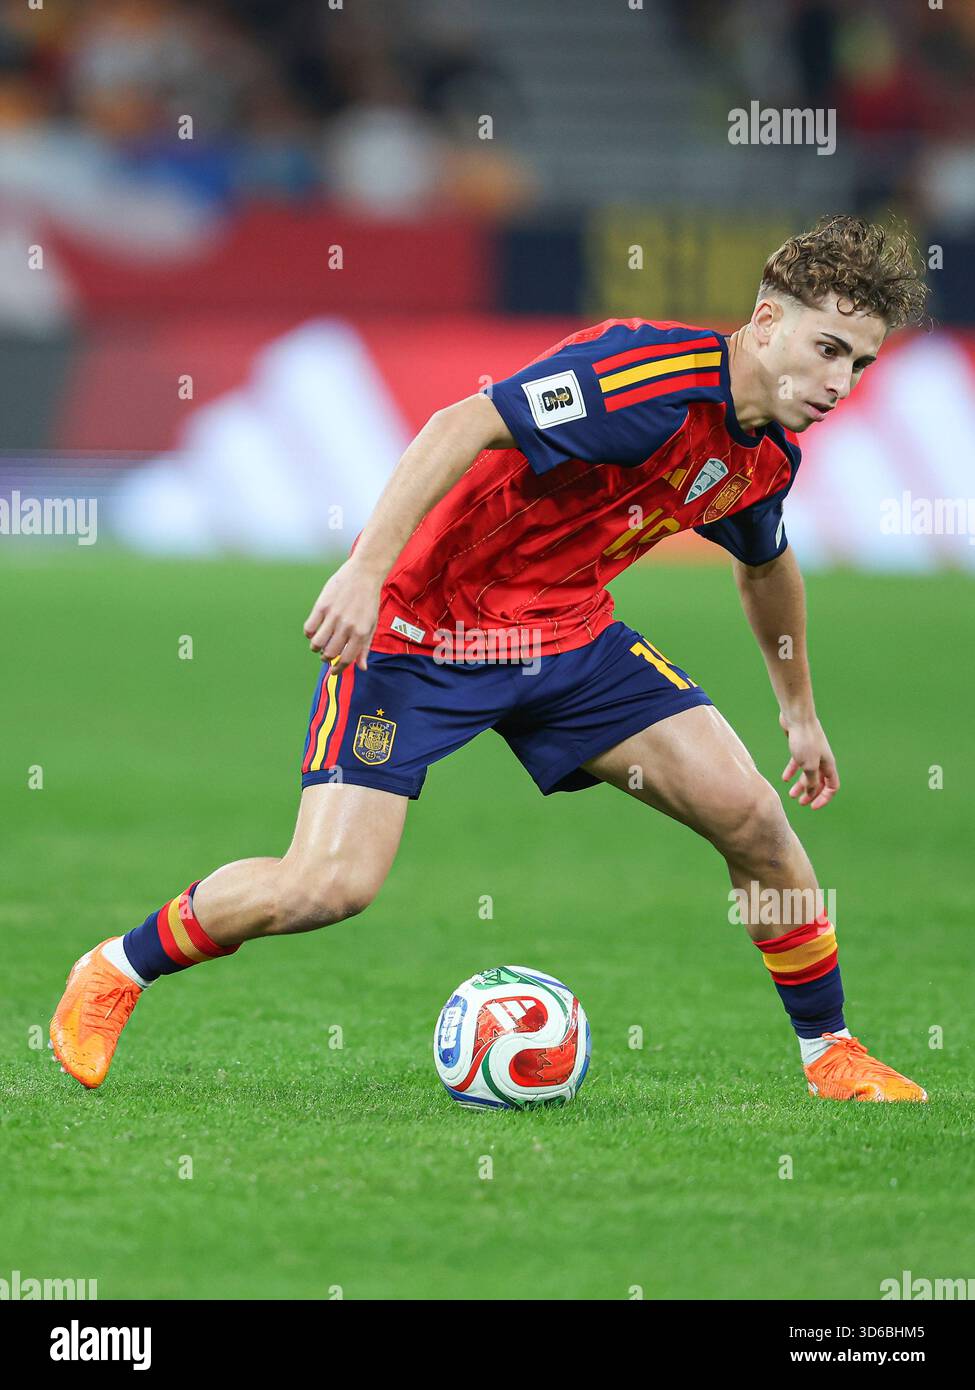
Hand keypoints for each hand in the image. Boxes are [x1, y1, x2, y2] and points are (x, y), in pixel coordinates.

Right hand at [303, 558, 381, 672]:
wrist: (364, 574)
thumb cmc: (369, 601)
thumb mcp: (371, 625)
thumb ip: (365, 647)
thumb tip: (361, 668)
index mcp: (360, 633)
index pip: (346, 659)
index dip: (338, 670)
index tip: (333, 672)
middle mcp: (347, 626)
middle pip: (329, 653)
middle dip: (326, 658)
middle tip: (326, 655)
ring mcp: (334, 616)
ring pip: (316, 643)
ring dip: (315, 648)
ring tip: (318, 645)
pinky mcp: (322, 606)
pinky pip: (309, 628)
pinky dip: (309, 634)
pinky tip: (314, 632)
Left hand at [779, 711, 839, 809]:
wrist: (797, 717)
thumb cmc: (805, 740)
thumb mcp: (809, 766)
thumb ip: (811, 781)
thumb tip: (811, 793)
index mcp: (828, 765)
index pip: (832, 786)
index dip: (824, 798)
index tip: (812, 806)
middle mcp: (822, 760)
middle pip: (820, 782)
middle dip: (811, 793)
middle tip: (799, 802)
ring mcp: (811, 753)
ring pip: (808, 773)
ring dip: (801, 785)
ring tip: (790, 794)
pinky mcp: (800, 747)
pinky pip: (798, 763)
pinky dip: (792, 771)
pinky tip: (784, 778)